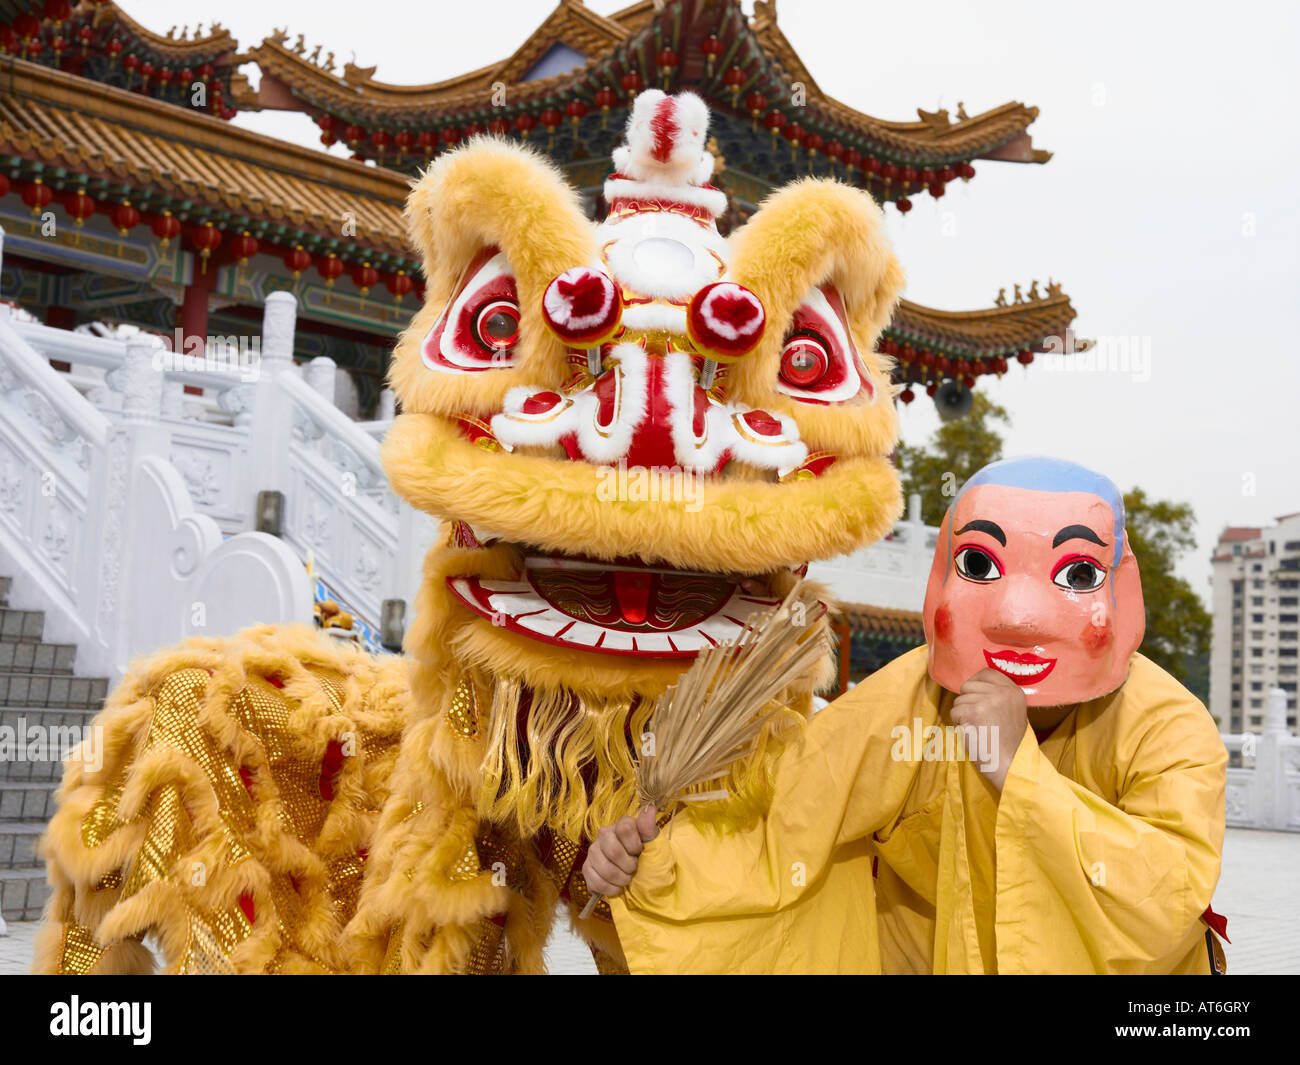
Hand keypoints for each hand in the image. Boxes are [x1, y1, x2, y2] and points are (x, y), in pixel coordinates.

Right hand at [582, 806, 658, 898]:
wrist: (641, 881)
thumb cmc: (649, 860)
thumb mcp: (655, 846)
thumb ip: (650, 829)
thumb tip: (650, 809)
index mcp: (622, 824)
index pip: (625, 828)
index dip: (634, 845)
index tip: (640, 852)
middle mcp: (604, 834)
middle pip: (613, 851)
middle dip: (629, 866)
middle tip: (634, 869)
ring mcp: (593, 851)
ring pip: (605, 868)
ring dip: (621, 879)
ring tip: (626, 879)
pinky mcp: (586, 868)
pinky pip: (595, 881)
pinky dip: (610, 889)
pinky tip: (616, 887)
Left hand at [950, 668, 1027, 791]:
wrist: (1010, 764)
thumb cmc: (1009, 743)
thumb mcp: (1013, 711)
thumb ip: (999, 696)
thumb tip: (974, 685)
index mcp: (1014, 690)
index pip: (987, 672)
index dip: (976, 683)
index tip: (975, 698)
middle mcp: (1002, 692)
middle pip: (969, 685)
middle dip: (967, 701)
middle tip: (977, 719)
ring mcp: (988, 700)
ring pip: (960, 699)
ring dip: (963, 714)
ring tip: (978, 728)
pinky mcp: (974, 712)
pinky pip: (954, 711)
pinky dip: (958, 723)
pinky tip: (973, 733)